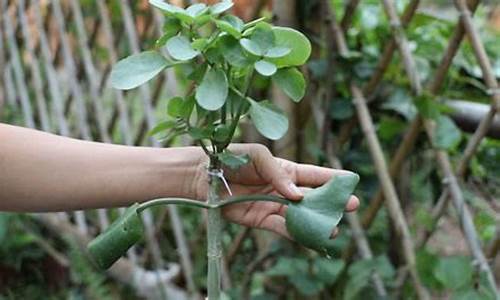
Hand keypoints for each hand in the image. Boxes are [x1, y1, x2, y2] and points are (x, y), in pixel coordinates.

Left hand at [191, 144, 358, 238]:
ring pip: (299, 216)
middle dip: (331, 203)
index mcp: (286, 170)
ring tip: (334, 229)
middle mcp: (282, 190)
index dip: (332, 179)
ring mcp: (272, 206)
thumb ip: (279, 174)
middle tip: (352, 207)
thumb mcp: (259, 157)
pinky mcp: (259, 220)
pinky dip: (294, 232)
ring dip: (316, 223)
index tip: (351, 182)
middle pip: (311, 199)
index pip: (314, 175)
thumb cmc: (232, 158)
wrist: (204, 174)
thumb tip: (298, 195)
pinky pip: (280, 227)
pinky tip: (310, 236)